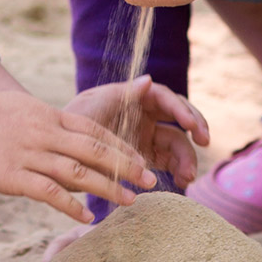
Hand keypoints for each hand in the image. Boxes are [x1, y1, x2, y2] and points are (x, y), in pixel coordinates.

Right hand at [0, 89, 157, 223]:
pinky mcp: (14, 177)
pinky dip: (72, 206)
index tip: (140, 159)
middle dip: (126, 167)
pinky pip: (50, 193)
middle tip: (150, 181)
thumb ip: (44, 122)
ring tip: (130, 201)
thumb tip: (63, 134)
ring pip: (79, 173)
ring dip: (108, 187)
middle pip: (96, 151)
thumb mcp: (19, 108)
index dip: (121, 146)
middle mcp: (45, 134)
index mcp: (48, 116)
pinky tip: (88, 218)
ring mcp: (30, 155)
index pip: (95, 130)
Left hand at [64, 76, 209, 184]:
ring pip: (177, 142)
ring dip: (188, 156)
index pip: (165, 98)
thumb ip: (120, 95)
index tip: (191, 124)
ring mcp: (146, 137)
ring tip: (188, 175)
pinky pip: (169, 162)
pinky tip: (183, 181)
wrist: (56, 157)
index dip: (181, 109)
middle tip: (205, 142)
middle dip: (195, 127)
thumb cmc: (69, 126)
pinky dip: (178, 170)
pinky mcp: (145, 159)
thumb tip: (148, 79)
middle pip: (178, 117)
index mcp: (133, 97)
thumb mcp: (91, 108)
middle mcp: (143, 115)